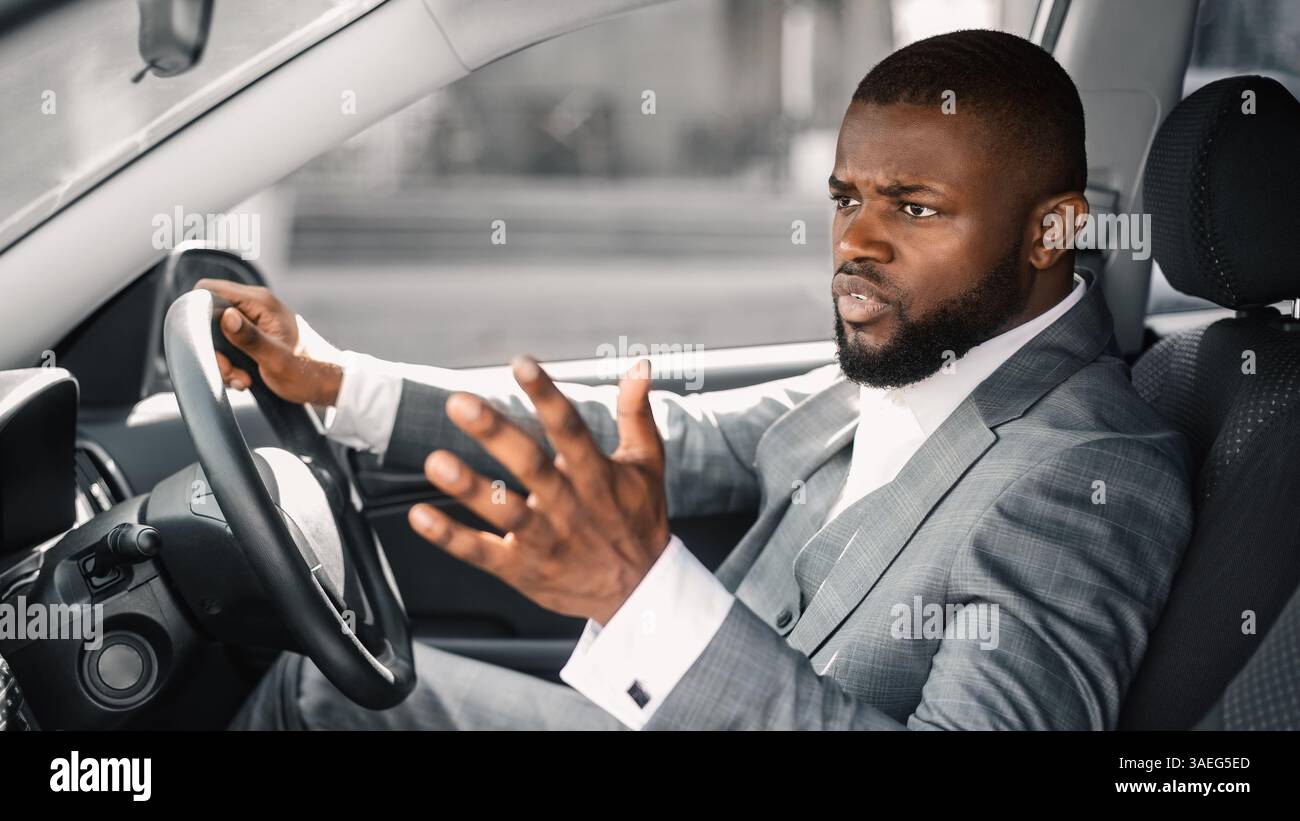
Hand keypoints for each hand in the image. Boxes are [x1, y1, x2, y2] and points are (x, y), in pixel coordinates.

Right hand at [192, 279, 341, 405]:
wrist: (331, 385)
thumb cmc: (310, 373)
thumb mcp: (277, 360)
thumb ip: (250, 338)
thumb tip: (225, 316)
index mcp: (260, 302)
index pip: (208, 289)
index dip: (199, 315)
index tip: (212, 346)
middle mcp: (255, 305)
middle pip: (209, 316)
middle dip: (214, 348)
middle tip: (232, 371)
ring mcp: (255, 321)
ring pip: (217, 336)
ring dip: (224, 362)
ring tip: (243, 380)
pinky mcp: (255, 336)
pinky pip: (230, 346)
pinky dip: (232, 365)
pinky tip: (246, 380)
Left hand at [407, 357, 668, 624]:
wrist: (640, 593)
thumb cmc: (639, 520)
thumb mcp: (647, 463)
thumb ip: (636, 413)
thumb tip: (640, 365)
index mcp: (597, 476)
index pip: (571, 429)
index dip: (546, 396)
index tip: (522, 364)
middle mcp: (569, 506)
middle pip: (530, 466)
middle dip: (495, 434)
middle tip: (461, 403)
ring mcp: (544, 540)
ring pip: (504, 513)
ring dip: (469, 487)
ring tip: (435, 461)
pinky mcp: (522, 569)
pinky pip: (482, 553)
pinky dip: (450, 537)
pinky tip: (421, 516)